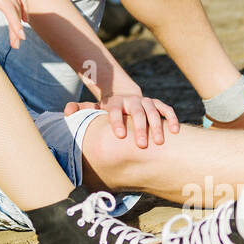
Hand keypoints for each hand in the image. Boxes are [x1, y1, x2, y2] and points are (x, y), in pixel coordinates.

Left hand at [64, 94, 179, 148]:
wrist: (124, 98)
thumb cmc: (108, 111)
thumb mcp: (94, 109)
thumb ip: (81, 111)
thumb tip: (67, 111)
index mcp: (115, 102)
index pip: (115, 110)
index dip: (116, 121)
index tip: (119, 136)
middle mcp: (131, 101)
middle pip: (136, 111)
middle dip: (139, 127)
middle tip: (141, 145)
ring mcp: (145, 102)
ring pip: (152, 111)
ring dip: (156, 126)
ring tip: (159, 142)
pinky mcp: (157, 104)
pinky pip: (166, 109)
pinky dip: (171, 119)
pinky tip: (175, 132)